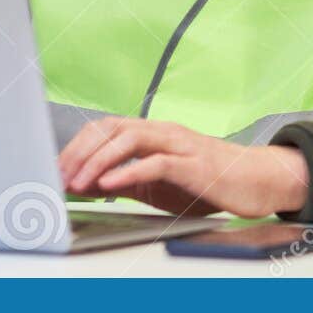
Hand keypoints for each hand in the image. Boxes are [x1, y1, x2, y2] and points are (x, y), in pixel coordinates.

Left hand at [57, 117, 309, 218]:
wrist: (258, 181)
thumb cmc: (209, 182)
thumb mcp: (159, 183)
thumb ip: (125, 180)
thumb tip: (85, 184)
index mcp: (154, 133)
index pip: (106, 128)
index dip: (76, 147)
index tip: (54, 171)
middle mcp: (164, 131)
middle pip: (112, 128)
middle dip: (80, 152)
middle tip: (58, 177)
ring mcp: (180, 145)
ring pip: (131, 138)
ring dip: (98, 160)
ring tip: (77, 181)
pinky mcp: (195, 164)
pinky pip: (157, 161)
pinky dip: (129, 171)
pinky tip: (109, 185)